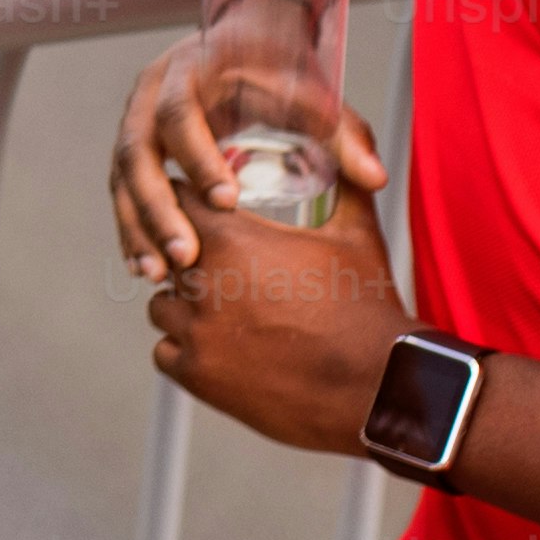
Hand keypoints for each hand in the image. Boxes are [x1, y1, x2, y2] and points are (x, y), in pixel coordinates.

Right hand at [105, 8, 386, 280]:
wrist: (244, 41)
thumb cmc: (275, 67)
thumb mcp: (308, 90)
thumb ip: (340, 132)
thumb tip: (375, 178)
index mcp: (187, 70)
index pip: (180, 113)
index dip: (197, 158)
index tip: (227, 201)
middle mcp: (149, 95)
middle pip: (136, 153)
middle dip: (158, 209)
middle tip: (186, 257)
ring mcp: (135, 123)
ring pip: (121, 179)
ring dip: (137, 229)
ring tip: (158, 275)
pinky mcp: (135, 150)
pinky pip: (122, 193)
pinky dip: (131, 230)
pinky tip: (146, 267)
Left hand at [142, 189, 415, 457]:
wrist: (378, 387)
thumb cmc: (367, 306)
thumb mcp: (357, 233)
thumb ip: (344, 182)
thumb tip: (354, 152)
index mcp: (232, 239)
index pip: (176, 199)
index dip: (190, 202)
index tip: (205, 210)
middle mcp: (202, 282)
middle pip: (164, 252)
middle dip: (186, 255)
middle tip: (219, 265)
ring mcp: (195, 332)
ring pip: (161, 305)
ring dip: (183, 305)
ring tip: (222, 309)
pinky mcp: (197, 375)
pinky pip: (165, 352)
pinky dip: (185, 350)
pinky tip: (219, 347)